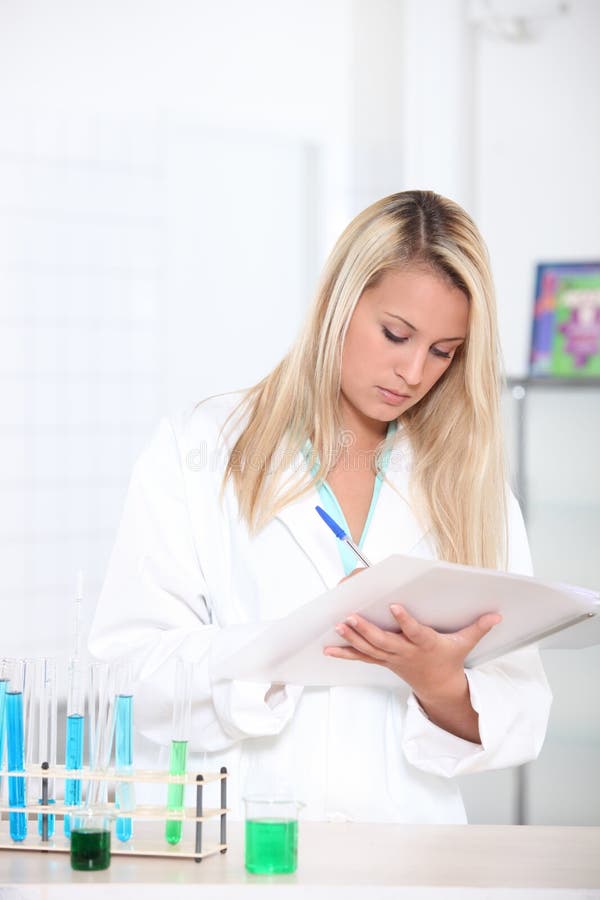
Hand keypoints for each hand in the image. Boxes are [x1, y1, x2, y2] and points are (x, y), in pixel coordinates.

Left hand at [324, 604, 500, 740]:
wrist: (438, 687)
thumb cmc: (448, 659)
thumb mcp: (464, 644)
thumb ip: (478, 627)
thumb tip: (497, 615)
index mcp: (425, 644)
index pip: (414, 632)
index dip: (405, 621)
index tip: (394, 606)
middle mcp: (405, 652)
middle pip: (384, 642)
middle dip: (366, 630)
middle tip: (350, 617)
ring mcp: (392, 659)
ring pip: (369, 649)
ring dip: (352, 638)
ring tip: (338, 625)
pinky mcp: (383, 661)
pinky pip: (361, 657)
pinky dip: (345, 652)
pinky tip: (329, 648)